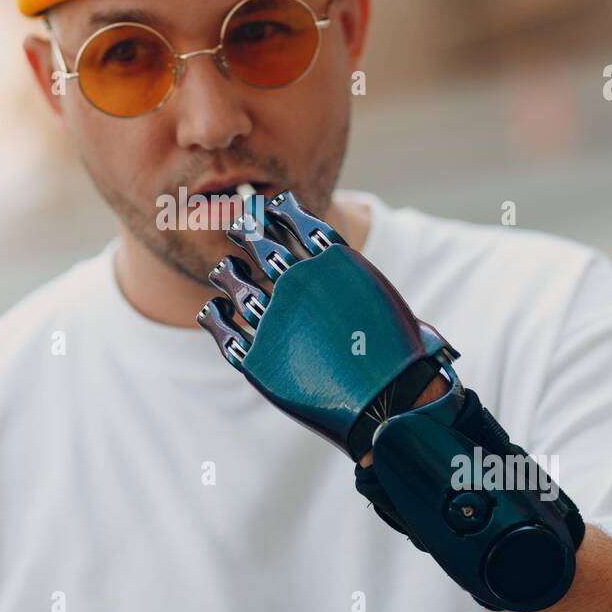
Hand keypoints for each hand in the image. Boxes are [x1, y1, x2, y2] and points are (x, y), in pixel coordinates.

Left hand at [196, 190, 458, 463]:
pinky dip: (214, 315)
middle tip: (239, 224)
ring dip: (227, 272)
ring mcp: (274, 320)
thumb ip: (345, 272)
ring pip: (236, 282)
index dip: (279, 212)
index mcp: (332, 263)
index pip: (294, 221)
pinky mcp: (256, 358)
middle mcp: (298, 284)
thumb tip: (322, 253)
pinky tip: (215, 311)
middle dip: (247, 229)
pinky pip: (222, 328)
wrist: (390, 403)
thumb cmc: (396, 352)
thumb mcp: (379, 295)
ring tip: (225, 270)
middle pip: (260, 245)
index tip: (270, 208)